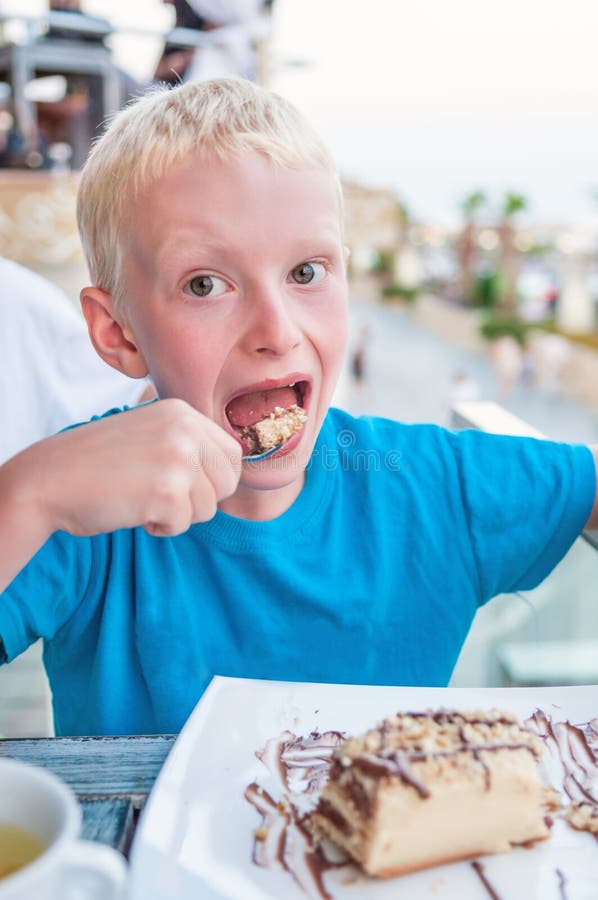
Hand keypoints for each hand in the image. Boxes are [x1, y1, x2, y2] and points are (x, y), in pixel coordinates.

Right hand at [14, 398, 241, 539]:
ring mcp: (178, 459)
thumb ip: (188, 444)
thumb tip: (232, 471)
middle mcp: (185, 430)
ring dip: (177, 515)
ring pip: (208, 507)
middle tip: (164, 497)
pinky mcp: (167, 492)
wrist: (49, 479)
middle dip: (201, 499)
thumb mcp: (150, 434)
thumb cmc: (98, 464)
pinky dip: (160, 528)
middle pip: (227, 482)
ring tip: (142, 499)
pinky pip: (183, 524)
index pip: (233, 453)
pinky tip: (133, 510)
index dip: (217, 478)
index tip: (191, 487)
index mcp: (182, 412)